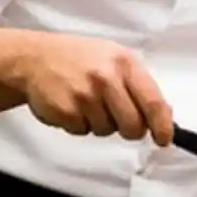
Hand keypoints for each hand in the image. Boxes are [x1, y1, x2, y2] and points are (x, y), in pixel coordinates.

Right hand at [21, 33, 173, 144]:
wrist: (32, 58)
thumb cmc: (76, 58)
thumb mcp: (113, 58)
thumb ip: (138, 84)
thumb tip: (163, 114)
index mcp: (124, 62)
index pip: (154, 102)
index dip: (163, 126)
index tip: (163, 139)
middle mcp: (106, 78)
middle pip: (133, 125)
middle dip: (128, 129)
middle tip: (116, 118)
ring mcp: (84, 95)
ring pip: (107, 131)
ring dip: (98, 123)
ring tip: (85, 101)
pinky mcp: (66, 111)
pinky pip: (83, 132)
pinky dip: (78, 124)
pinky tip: (70, 104)